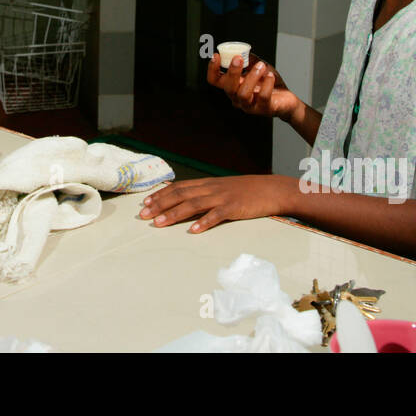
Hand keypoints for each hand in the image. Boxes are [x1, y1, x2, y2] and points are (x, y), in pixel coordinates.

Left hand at [138, 175, 289, 232]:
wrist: (271, 189)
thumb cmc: (246, 192)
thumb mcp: (223, 189)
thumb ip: (206, 194)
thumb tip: (186, 203)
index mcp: (207, 184)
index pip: (179, 187)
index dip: (161, 194)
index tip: (146, 202)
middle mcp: (211, 188)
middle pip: (181, 194)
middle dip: (161, 204)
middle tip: (144, 215)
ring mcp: (222, 197)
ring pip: (194, 204)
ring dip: (175, 214)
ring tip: (160, 223)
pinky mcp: (234, 207)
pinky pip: (217, 215)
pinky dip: (204, 222)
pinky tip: (193, 230)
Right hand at [207, 53, 302, 120]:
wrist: (287, 100)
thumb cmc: (270, 84)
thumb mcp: (258, 68)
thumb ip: (249, 60)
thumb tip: (242, 50)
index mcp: (234, 87)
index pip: (215, 81)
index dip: (212, 69)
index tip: (216, 55)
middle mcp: (238, 98)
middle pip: (228, 88)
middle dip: (232, 72)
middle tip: (239, 58)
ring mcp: (250, 106)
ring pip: (243, 94)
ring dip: (252, 77)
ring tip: (261, 66)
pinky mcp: (264, 109)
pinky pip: (263, 97)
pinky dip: (267, 84)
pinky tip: (270, 76)